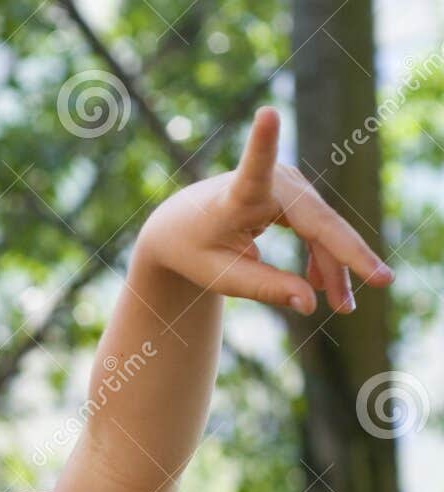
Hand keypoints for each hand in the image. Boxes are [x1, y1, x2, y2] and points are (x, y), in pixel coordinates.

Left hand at [136, 107, 392, 315]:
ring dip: (336, 268)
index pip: (255, 167)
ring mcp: (289, 181)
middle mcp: (270, 181)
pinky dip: (325, 257)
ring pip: (325, 229)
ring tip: (344, 306)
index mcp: (238, 194)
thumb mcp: (221, 277)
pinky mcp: (296, 190)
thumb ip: (265, 289)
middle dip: (348, 259)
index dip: (263, 141)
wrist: (180, 226)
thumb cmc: (194, 250)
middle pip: (319, 224)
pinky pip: (320, 227)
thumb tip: (310, 304)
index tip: (266, 113)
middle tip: (383, 283)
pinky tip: (326, 287)